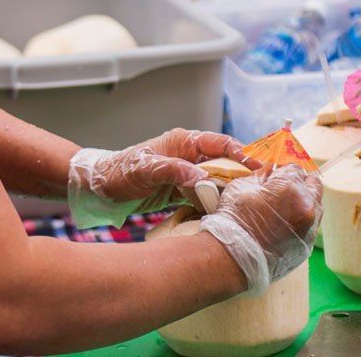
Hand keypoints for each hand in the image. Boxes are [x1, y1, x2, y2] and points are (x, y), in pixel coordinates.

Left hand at [68, 129, 259, 227]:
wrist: (99, 187)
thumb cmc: (119, 172)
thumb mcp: (145, 169)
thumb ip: (173, 170)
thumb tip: (201, 177)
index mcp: (184, 142)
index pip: (222, 143)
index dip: (244, 155)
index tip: (261, 170)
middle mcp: (189, 155)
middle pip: (225, 163)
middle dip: (242, 177)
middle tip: (261, 195)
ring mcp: (186, 172)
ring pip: (217, 181)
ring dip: (229, 194)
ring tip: (247, 209)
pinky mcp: (181, 189)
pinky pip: (205, 195)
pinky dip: (214, 205)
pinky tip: (223, 218)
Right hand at [198, 165, 322, 294]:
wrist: (233, 259)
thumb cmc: (233, 221)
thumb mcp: (241, 187)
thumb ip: (261, 174)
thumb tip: (270, 170)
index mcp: (289, 187)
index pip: (294, 168)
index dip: (282, 171)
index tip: (273, 176)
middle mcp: (306, 206)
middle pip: (313, 183)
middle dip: (300, 183)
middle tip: (283, 188)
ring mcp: (310, 227)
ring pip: (316, 205)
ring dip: (304, 202)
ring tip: (284, 208)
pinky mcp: (308, 245)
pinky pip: (310, 225)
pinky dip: (301, 221)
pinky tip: (283, 226)